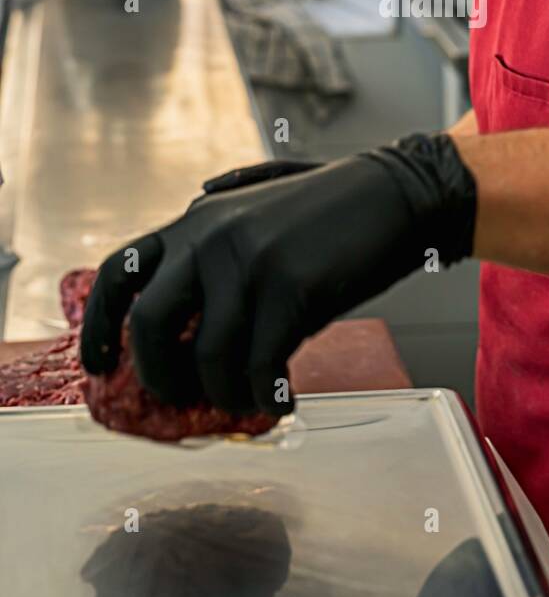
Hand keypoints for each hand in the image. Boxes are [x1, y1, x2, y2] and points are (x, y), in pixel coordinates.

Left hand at [80, 134, 475, 416]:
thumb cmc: (334, 204)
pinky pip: (258, 368)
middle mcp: (211, 237)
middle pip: (148, 326)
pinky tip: (283, 400)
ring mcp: (249, 263)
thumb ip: (216, 225)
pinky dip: (266, 397)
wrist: (399, 195)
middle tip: (183, 400)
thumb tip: (177, 249)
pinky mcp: (290, 291)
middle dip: (159, 377)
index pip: (120, 273)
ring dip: (225, 396)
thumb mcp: (260, 199)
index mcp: (197, 219)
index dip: (100, 327)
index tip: (101, 367)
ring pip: (207, 359)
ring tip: (249, 400)